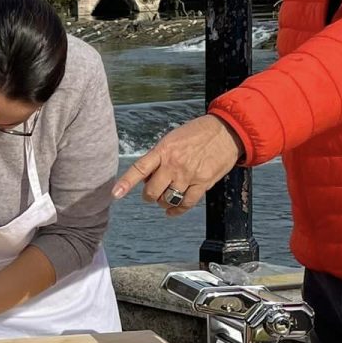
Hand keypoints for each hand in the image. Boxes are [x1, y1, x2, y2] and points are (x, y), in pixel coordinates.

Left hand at [112, 115, 242, 214]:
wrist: (226, 131)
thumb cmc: (198, 133)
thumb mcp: (173, 138)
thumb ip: (159, 157)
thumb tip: (146, 178)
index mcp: (163, 150)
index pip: (140, 168)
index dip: (126, 182)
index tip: (115, 194)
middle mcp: (174, 164)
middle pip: (152, 191)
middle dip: (149, 195)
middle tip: (151, 193)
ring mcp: (188, 175)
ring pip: (167, 199)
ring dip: (163, 202)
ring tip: (165, 198)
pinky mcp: (203, 183)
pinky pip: (185, 204)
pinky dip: (177, 210)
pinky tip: (172, 211)